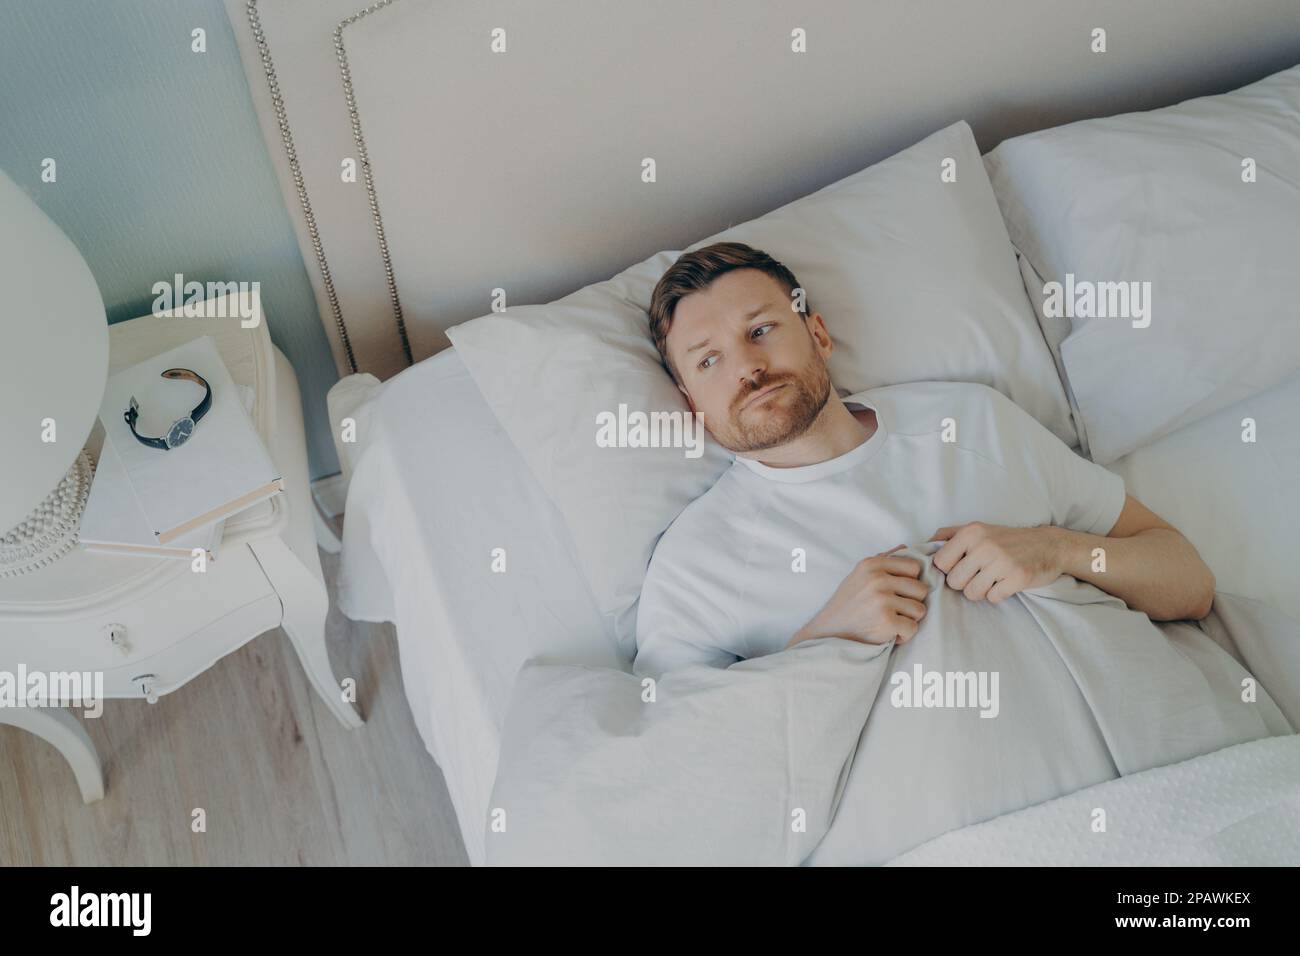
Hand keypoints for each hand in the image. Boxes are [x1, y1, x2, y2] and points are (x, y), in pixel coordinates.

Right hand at [786, 545, 930, 648]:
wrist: (830, 630)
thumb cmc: (848, 603)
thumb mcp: (860, 574)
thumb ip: (883, 560)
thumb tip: (906, 547)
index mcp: (872, 564)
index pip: (914, 567)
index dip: (910, 581)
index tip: (897, 592)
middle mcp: (878, 579)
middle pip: (921, 589)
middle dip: (911, 602)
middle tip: (894, 610)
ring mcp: (882, 600)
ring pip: (920, 610)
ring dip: (908, 619)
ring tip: (891, 621)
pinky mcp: (886, 621)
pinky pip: (913, 628)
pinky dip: (903, 635)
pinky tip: (890, 632)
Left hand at [929, 522, 1062, 603]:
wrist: (1048, 545)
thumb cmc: (1006, 539)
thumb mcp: (977, 529)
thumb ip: (947, 535)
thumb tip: (921, 546)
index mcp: (971, 532)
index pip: (940, 563)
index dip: (949, 569)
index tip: (961, 566)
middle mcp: (985, 545)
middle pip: (954, 582)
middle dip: (964, 582)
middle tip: (979, 574)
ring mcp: (1003, 562)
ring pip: (971, 593)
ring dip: (980, 590)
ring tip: (992, 578)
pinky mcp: (1018, 577)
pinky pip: (992, 598)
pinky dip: (997, 594)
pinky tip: (1005, 582)